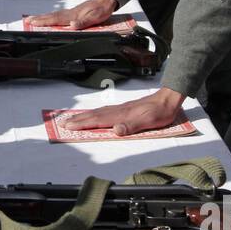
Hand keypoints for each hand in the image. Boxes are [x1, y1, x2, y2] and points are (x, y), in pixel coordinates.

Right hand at [26, 0, 118, 29]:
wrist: (106, 0)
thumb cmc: (101, 9)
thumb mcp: (95, 17)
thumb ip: (84, 21)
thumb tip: (73, 25)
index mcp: (73, 15)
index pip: (56, 19)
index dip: (44, 21)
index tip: (34, 23)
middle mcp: (70, 14)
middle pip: (52, 17)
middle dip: (39, 19)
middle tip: (27, 21)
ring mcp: (71, 13)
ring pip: (54, 15)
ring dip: (43, 18)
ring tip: (33, 19)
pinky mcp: (73, 13)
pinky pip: (59, 15)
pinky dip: (51, 17)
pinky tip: (48, 19)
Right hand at [61, 87, 186, 135]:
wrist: (167, 100)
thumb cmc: (159, 112)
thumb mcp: (148, 121)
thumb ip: (132, 126)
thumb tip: (116, 130)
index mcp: (121, 116)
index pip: (98, 121)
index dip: (83, 124)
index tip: (69, 127)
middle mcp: (117, 111)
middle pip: (94, 116)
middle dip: (78, 120)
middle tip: (63, 124)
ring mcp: (120, 109)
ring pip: (97, 113)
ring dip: (84, 117)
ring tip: (72, 119)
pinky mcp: (124, 109)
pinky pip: (104, 112)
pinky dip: (94, 114)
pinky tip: (93, 115)